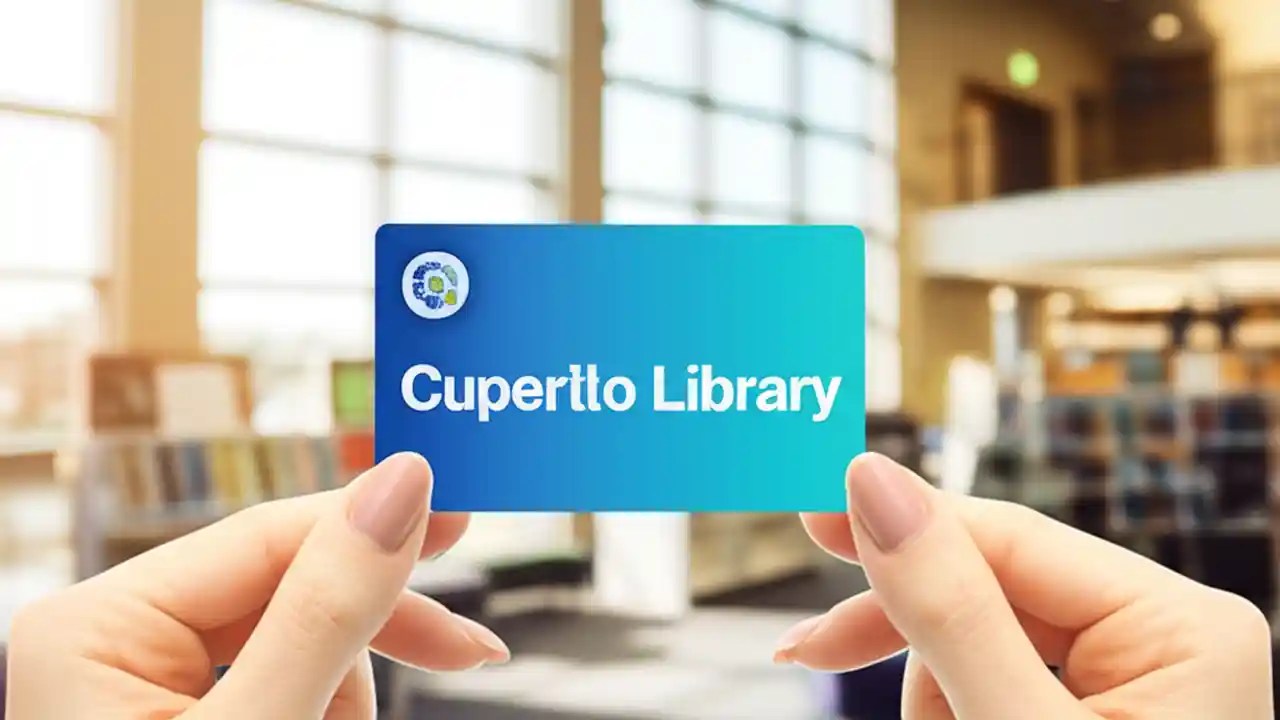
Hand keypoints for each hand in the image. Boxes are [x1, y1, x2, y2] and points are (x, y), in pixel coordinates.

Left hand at [6, 453, 508, 718]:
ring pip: (303, 643)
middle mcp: (117, 643)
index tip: (466, 518)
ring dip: (347, 700)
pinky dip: (330, 714)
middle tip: (472, 653)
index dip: (372, 524)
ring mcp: (151, 688)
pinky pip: (290, 687)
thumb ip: (327, 611)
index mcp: (98, 627)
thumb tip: (403, 483)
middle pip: (289, 587)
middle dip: (368, 641)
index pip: (267, 536)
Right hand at [776, 453, 1272, 718]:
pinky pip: (991, 679)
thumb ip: (949, 611)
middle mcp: (1165, 639)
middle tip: (806, 652)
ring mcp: (1133, 680)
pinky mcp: (1094, 715)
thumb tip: (874, 482)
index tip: (808, 516)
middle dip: (911, 639)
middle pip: (989, 585)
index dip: (901, 525)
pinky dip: (951, 710)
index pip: (1009, 536)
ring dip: (933, 696)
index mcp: (1182, 626)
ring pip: (977, 637)